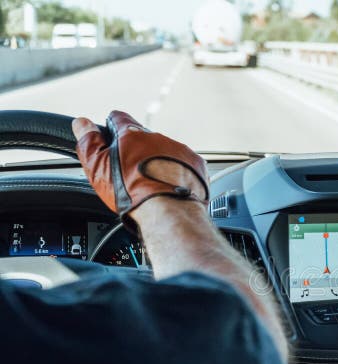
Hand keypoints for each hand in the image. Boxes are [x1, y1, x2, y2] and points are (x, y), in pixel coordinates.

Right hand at [71, 111, 208, 229]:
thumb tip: (81, 123)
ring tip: (152, 184)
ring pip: (165, 151)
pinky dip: (177, 173)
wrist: (169, 211)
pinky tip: (170, 187)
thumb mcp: (98, 167)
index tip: (111, 140)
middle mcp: (158, 137)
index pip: (118, 118)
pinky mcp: (196, 164)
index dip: (112, 129)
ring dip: (158, 163)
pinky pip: (184, 164)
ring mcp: (179, 150)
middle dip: (136, 152)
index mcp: (132, 134)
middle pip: (143, 138)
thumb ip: (88, 141)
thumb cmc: (133, 192)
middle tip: (130, 174)